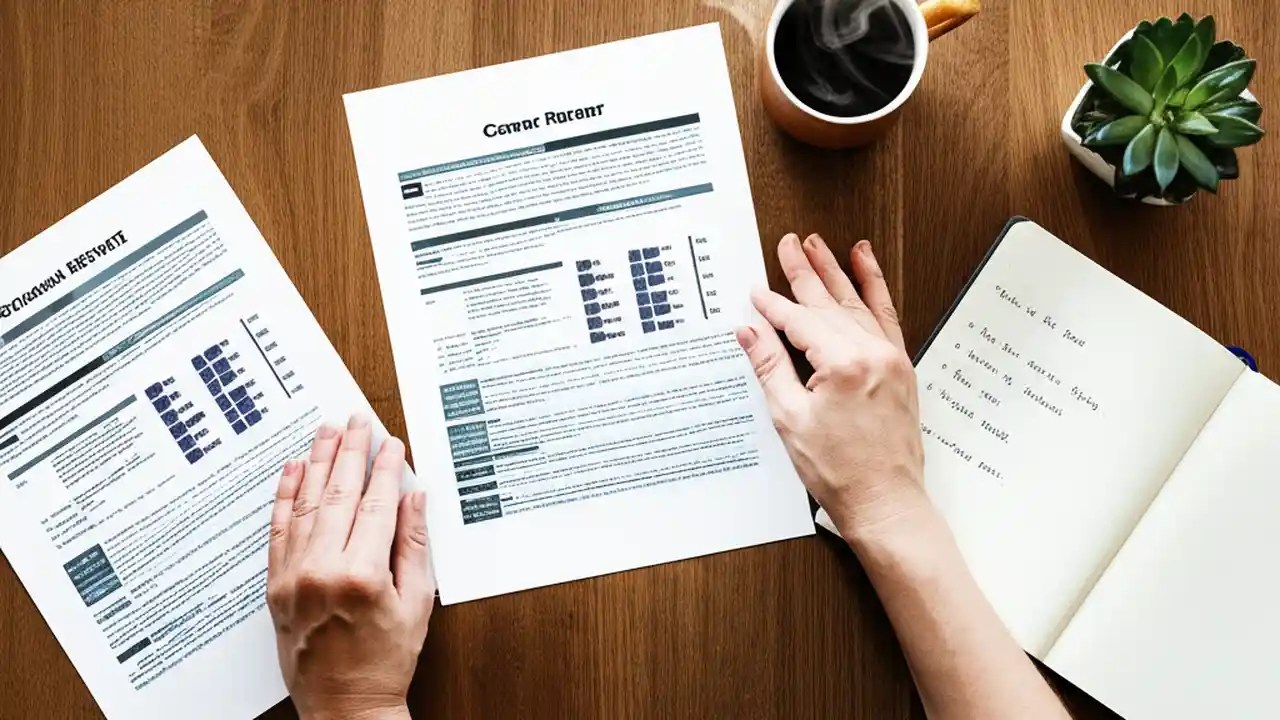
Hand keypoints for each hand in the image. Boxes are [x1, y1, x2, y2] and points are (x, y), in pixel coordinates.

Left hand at [267, 415, 434, 719]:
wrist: (345, 706)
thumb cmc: (386, 660)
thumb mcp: (417, 602)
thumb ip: (414, 544)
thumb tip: (414, 497)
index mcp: (363, 574)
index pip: (376, 504)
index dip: (385, 469)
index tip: (391, 444)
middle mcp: (322, 571)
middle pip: (338, 494)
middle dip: (349, 452)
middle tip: (356, 421)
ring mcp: (293, 577)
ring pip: (305, 504)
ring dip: (316, 462)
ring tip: (326, 431)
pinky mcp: (275, 586)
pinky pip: (278, 529)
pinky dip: (285, 496)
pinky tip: (292, 470)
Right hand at [737, 233, 927, 544]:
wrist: (885, 502)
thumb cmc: (839, 471)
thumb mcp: (791, 418)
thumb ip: (770, 367)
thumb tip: (750, 331)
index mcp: (844, 364)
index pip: (800, 322)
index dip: (773, 307)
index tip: (755, 294)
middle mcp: (873, 354)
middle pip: (829, 304)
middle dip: (804, 273)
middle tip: (788, 244)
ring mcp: (891, 359)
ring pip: (858, 304)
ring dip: (837, 272)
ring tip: (820, 245)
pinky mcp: (901, 368)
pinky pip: (886, 318)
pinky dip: (875, 290)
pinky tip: (865, 268)